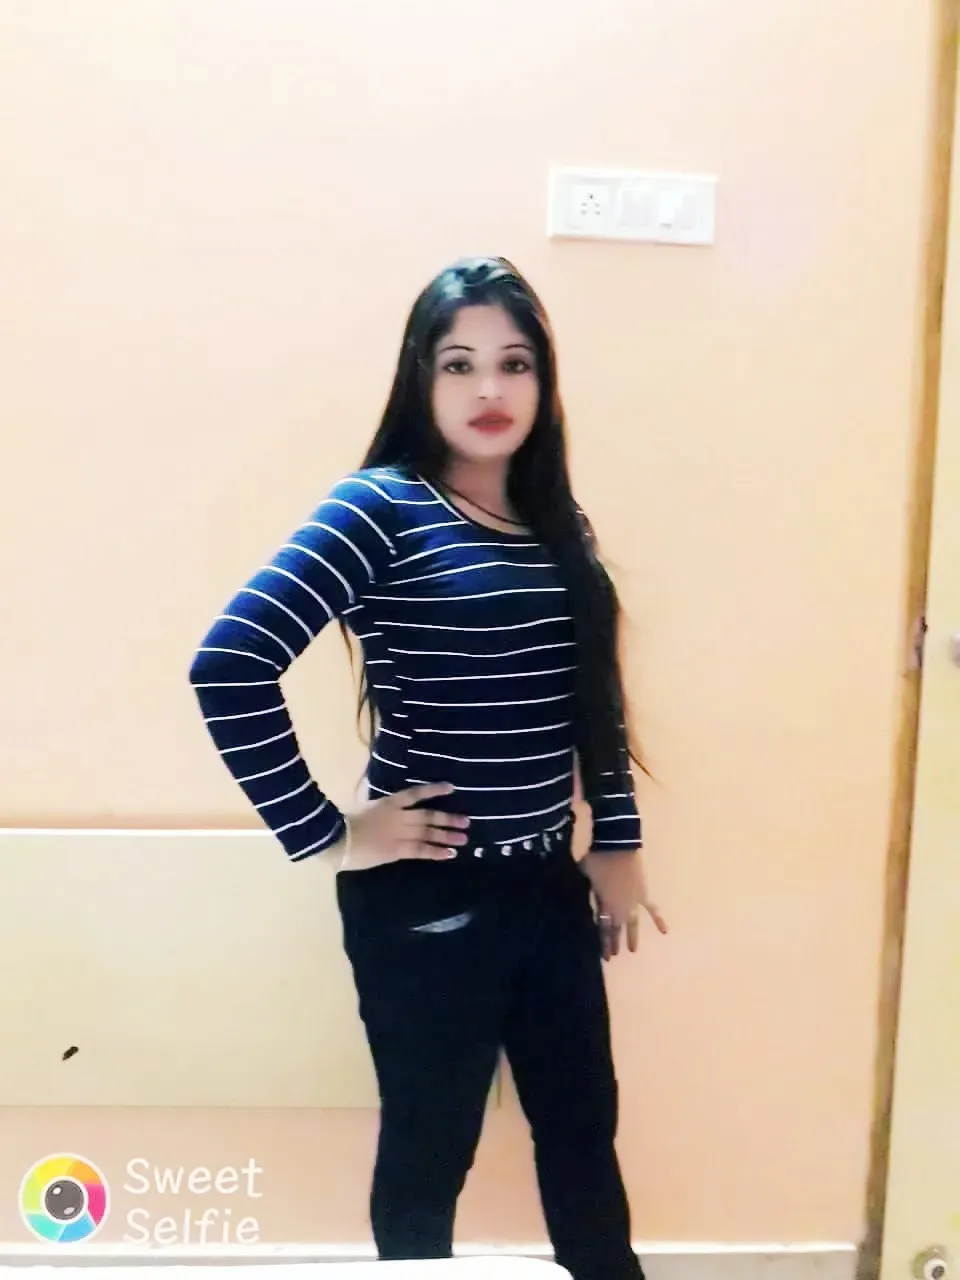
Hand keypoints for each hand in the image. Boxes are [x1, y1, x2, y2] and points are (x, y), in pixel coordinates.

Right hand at [338, 782, 468, 870]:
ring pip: (428, 833)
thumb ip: (379, 809)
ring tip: (464, 838)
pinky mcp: (397, 850)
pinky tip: (450, 853)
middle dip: (448, 818)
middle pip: (428, 816)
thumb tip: (384, 810)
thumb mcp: (363, 808)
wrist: (338, 838)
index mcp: (388, 803)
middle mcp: (399, 816)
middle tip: (466, 821)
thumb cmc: (344, 823)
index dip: (433, 790)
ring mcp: (399, 833)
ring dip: (447, 835)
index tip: (450, 787)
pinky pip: (421, 850)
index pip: (415, 793)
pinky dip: (437, 851)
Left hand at [580, 849, 667, 960]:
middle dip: (614, 943)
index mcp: (603, 905)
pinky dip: (658, 920)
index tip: (603, 956)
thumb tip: (581, 883)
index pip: (602, 928)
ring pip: (632, 924)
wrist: (617, 847)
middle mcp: (619, 908)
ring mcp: (633, 902)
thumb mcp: (585, 874)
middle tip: (613, 956)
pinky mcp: (643, 894)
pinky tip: (665, 931)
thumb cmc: (597, 859)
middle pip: (616, 929)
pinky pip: (652, 909)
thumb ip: (586, 884)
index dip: (602, 942)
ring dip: (632, 937)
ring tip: (632, 950)